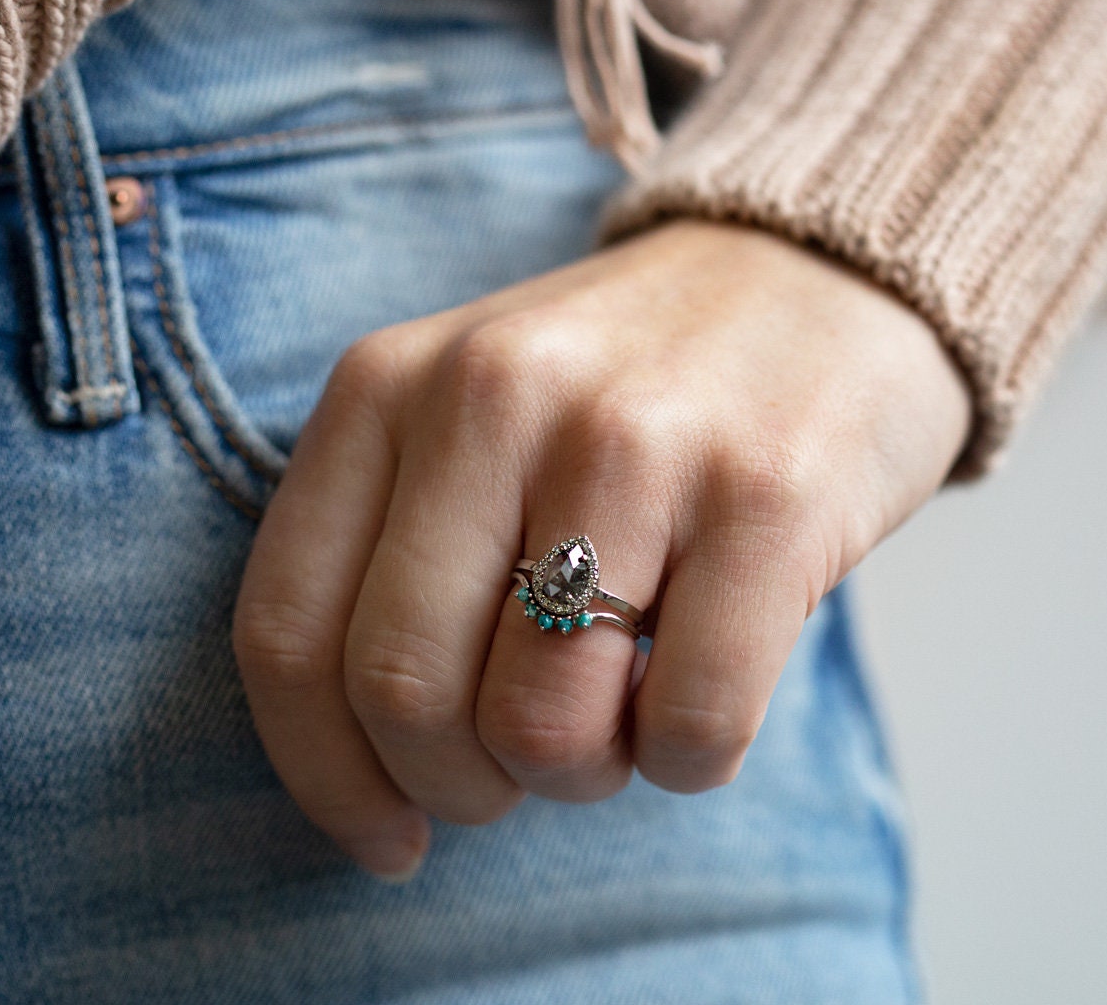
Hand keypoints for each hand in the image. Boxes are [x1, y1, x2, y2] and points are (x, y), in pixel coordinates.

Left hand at [232, 219, 970, 879]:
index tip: (386, 836)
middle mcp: (492, 397)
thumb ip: (392, 553)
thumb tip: (368, 778)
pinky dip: (689, 763)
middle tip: (523, 771)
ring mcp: (631, 441)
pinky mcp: (766, 497)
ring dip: (582, 775)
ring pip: (540, 726)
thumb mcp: (467, 417)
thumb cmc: (626, 388)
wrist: (820, 271)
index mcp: (386, 385)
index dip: (324, 774)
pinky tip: (699, 704)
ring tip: (622, 717)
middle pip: (403, 695)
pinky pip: (691, 727)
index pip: (286, 633)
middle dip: (462, 786)